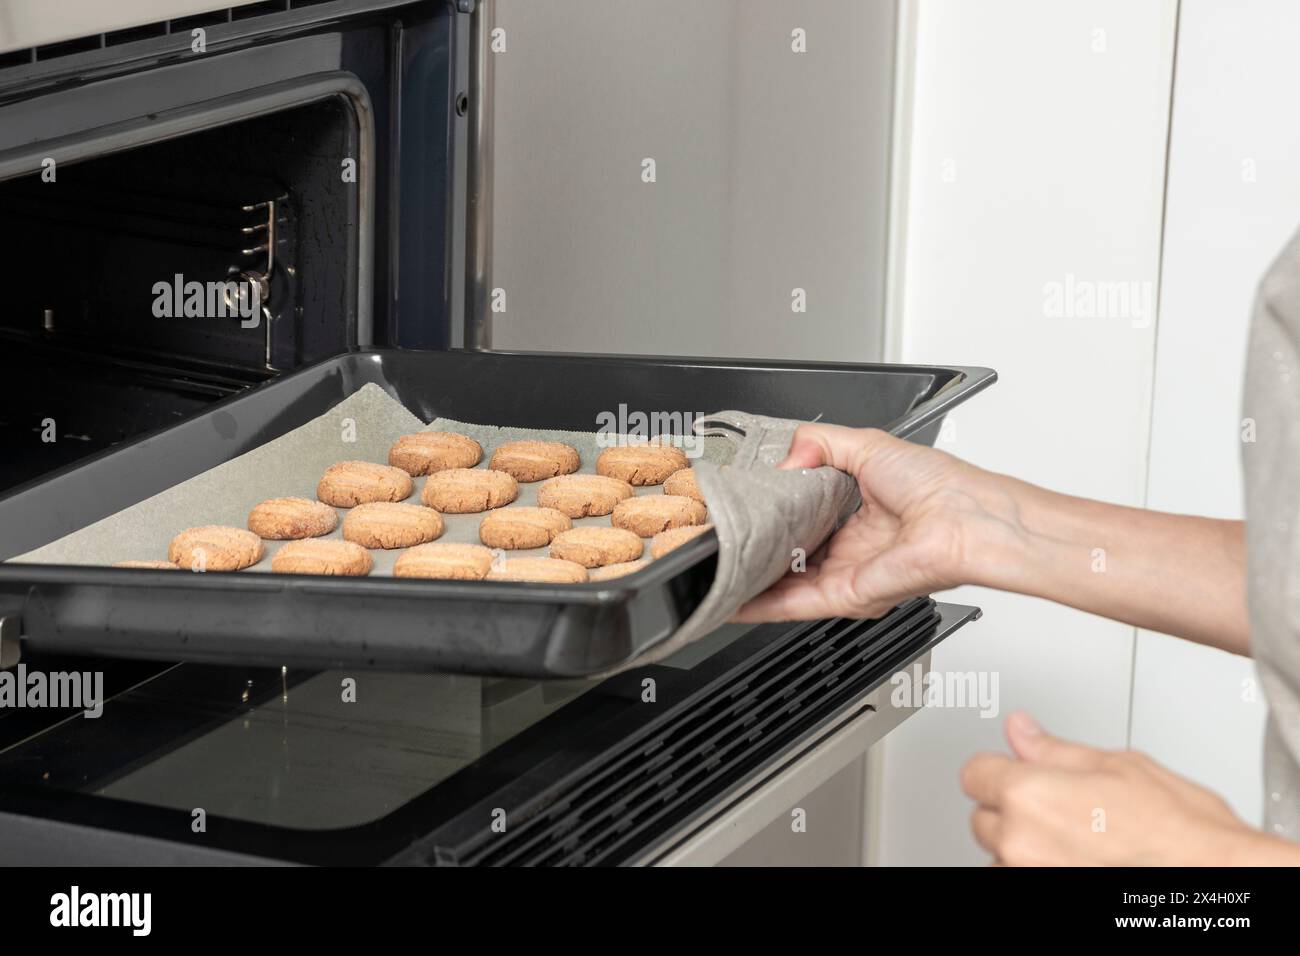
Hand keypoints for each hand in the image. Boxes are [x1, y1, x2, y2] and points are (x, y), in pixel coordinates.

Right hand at [733, 423, 1023, 621]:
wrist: (970, 521)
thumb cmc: (943, 486)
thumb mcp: (869, 444)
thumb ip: (820, 443)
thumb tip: (785, 460)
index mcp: (858, 512)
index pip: (801, 517)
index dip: (770, 512)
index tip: (739, 505)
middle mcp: (851, 547)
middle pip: (787, 554)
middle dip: (752, 548)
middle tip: (715, 536)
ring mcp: (847, 573)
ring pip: (783, 584)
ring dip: (748, 579)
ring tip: (710, 568)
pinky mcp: (846, 596)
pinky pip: (793, 604)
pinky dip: (759, 605)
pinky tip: (731, 598)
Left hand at [962, 712, 1256, 865]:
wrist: (1215, 876)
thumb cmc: (1178, 831)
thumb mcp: (1117, 766)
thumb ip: (1054, 749)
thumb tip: (1021, 729)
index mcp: (1029, 794)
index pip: (974, 773)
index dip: (999, 769)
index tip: (1014, 771)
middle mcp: (1020, 840)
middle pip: (985, 816)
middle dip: (1013, 809)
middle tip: (1061, 808)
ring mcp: (1028, 875)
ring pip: (1002, 854)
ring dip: (1025, 846)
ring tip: (1078, 841)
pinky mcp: (1041, 900)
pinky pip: (1021, 878)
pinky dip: (1039, 870)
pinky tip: (1077, 862)